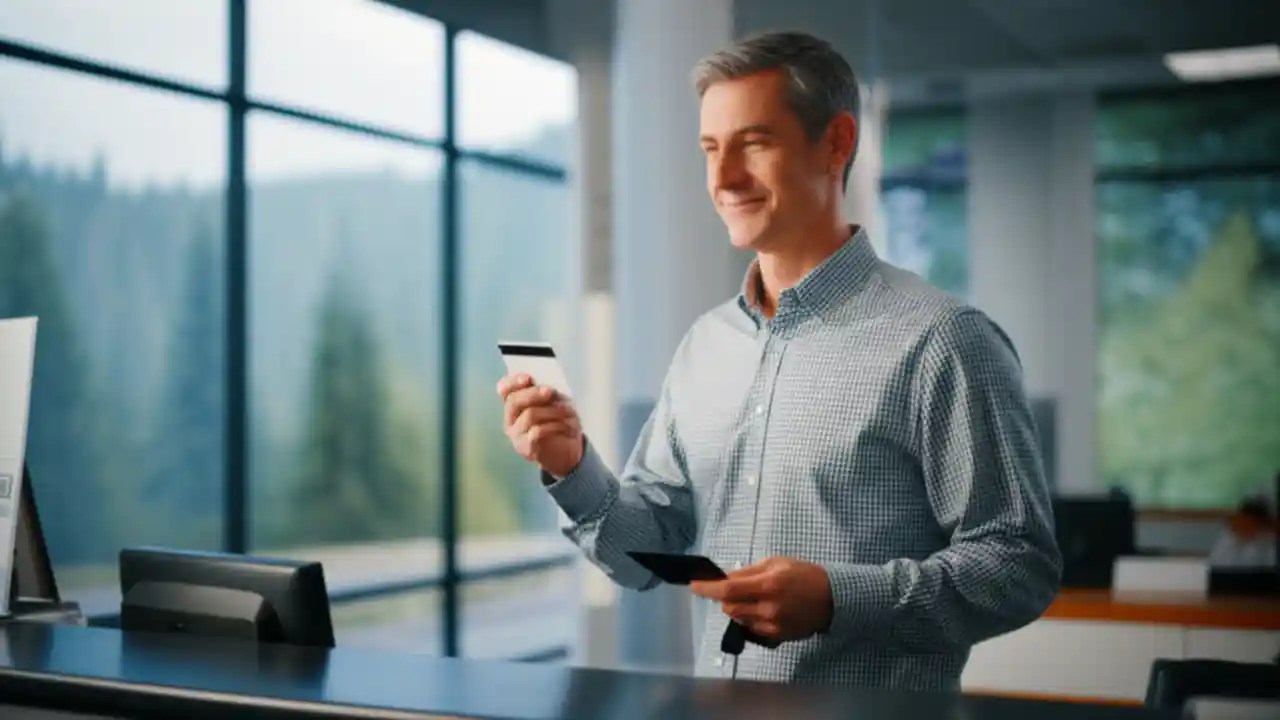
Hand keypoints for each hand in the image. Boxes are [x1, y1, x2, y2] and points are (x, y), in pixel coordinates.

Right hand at [497, 373, 583, 477]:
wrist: (567, 453)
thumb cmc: (559, 423)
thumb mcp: (555, 403)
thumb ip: (546, 394)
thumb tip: (545, 390)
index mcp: (515, 406)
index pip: (504, 389)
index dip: (513, 382)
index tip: (528, 379)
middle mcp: (510, 420)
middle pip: (514, 401)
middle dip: (534, 394)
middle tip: (551, 392)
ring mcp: (516, 435)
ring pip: (529, 415)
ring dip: (553, 410)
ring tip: (570, 412)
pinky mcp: (525, 449)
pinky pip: (537, 431)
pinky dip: (555, 425)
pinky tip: (567, 426)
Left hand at [690, 556, 833, 644]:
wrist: (832, 598)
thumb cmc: (803, 575)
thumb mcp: (776, 563)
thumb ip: (748, 572)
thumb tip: (725, 578)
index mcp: (768, 585)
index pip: (728, 590)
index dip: (707, 589)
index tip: (694, 586)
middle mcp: (768, 608)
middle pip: (729, 608)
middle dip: (726, 598)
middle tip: (737, 589)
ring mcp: (772, 626)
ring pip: (739, 619)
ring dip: (738, 608)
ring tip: (754, 598)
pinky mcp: (777, 637)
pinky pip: (751, 629)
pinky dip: (750, 618)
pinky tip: (764, 609)